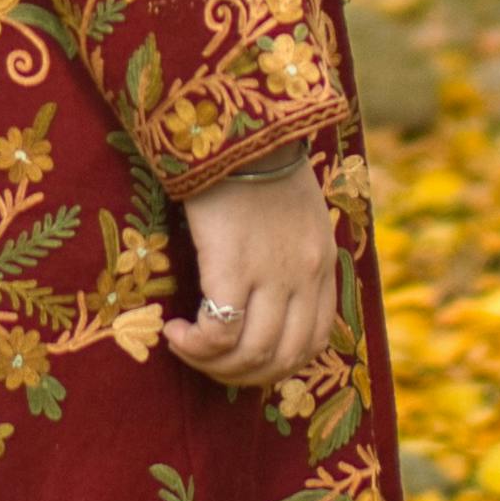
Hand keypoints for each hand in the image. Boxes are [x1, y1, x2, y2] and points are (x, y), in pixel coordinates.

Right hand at [170, 149, 340, 399]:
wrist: (236, 124)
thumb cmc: (254, 160)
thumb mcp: (295, 210)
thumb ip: (290, 250)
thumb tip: (264, 292)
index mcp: (323, 262)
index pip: (316, 340)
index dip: (277, 364)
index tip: (242, 357)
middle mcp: (306, 274)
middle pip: (284, 358)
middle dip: (243, 376)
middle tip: (209, 364)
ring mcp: (274, 272)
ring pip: (253, 353)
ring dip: (215, 366)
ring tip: (186, 347)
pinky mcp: (234, 263)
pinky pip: (221, 331)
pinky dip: (197, 345)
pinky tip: (175, 332)